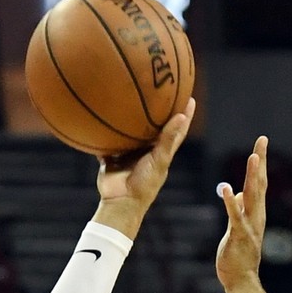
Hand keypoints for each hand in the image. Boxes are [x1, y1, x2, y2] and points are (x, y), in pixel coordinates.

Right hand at [96, 98, 194, 220]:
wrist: (121, 201)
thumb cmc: (144, 184)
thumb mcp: (159, 160)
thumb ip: (168, 138)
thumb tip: (181, 115)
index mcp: (160, 152)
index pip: (176, 130)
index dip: (184, 114)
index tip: (189, 97)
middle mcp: (145, 151)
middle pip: (153, 127)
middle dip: (157, 111)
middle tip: (161, 90)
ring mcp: (128, 154)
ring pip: (129, 134)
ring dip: (129, 120)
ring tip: (129, 98)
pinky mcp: (111, 158)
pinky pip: (108, 144)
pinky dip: (104, 135)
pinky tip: (102, 117)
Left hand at [215, 134, 268, 291]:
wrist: (241, 280)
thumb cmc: (237, 256)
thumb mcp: (236, 228)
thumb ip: (238, 210)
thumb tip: (236, 193)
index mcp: (255, 213)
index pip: (259, 183)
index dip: (260, 163)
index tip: (261, 143)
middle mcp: (256, 216)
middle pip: (259, 184)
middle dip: (260, 161)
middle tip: (262, 140)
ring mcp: (250, 226)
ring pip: (253, 197)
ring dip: (253, 176)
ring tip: (254, 156)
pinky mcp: (239, 236)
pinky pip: (235, 217)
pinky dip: (230, 202)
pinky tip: (226, 189)